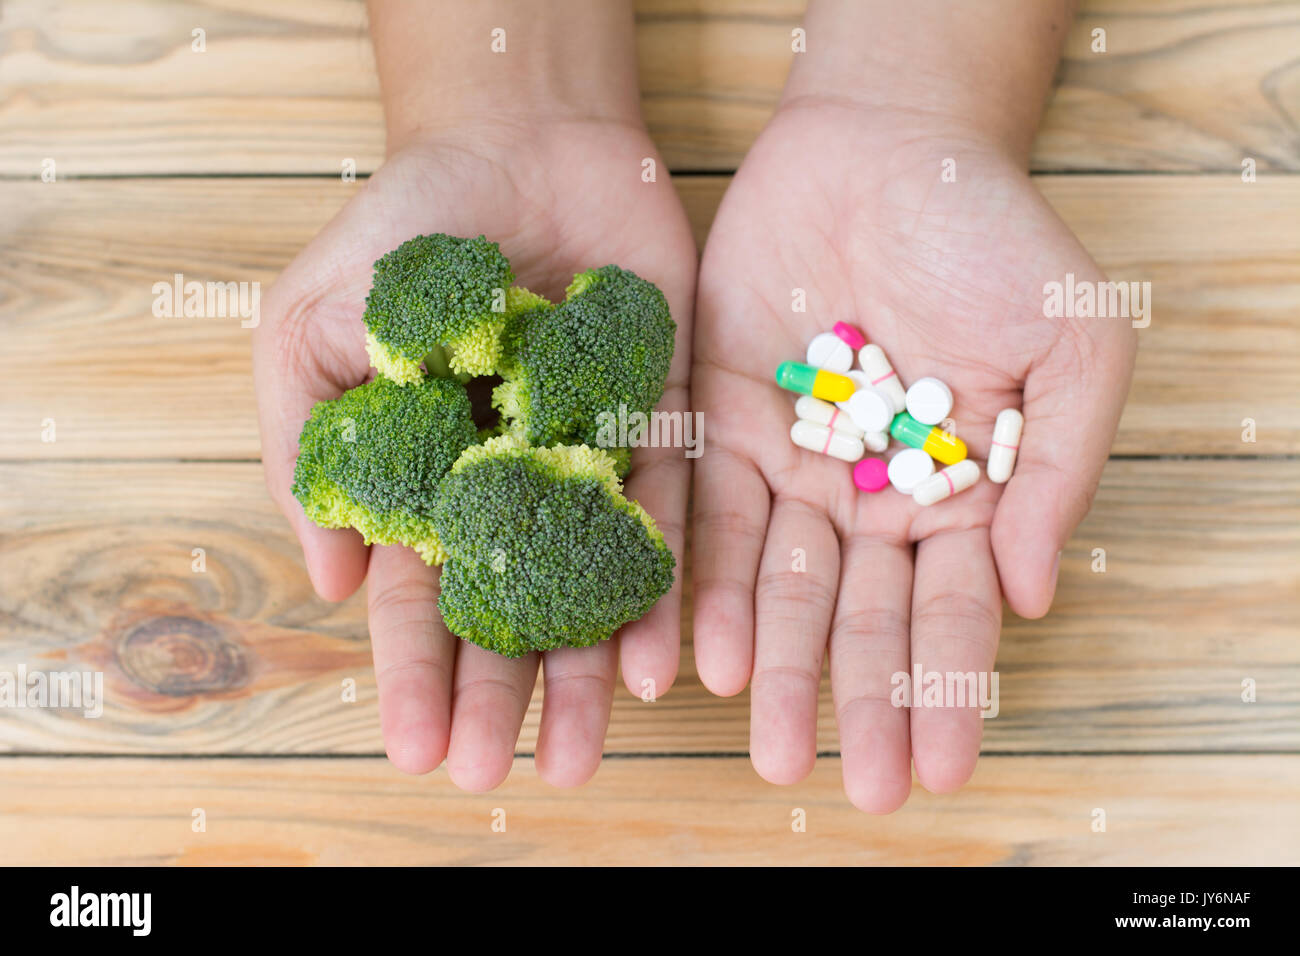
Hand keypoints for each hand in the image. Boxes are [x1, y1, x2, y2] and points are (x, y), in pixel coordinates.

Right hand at [253, 117, 695, 787]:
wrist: (511, 141)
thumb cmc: (398, 232)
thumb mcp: (312, 328)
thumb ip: (309, 449)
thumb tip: (331, 580)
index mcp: (431, 474)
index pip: (423, 588)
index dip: (417, 669)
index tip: (416, 749)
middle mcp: (515, 480)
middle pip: (513, 603)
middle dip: (506, 691)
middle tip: (507, 775)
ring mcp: (591, 456)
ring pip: (592, 580)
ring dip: (587, 668)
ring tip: (583, 754)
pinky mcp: (663, 417)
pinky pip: (669, 509)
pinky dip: (664, 581)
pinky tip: (660, 658)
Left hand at [691, 99, 1135, 811]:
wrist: (889, 146)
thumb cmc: (995, 239)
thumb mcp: (1072, 345)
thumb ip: (1056, 471)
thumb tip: (1030, 594)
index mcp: (956, 493)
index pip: (952, 613)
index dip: (950, 690)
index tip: (945, 770)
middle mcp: (866, 497)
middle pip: (857, 616)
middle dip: (856, 701)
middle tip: (856, 788)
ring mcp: (788, 464)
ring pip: (775, 583)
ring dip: (773, 665)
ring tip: (769, 745)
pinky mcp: (715, 422)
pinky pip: (703, 514)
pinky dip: (702, 583)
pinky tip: (698, 654)